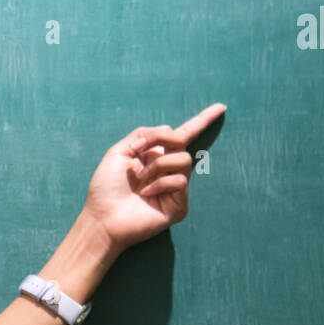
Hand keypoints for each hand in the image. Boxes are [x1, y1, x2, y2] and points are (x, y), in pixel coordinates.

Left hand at [82, 103, 226, 253]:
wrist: (102, 217)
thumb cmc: (106, 187)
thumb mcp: (119, 152)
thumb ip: (142, 135)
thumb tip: (169, 129)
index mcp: (154, 156)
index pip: (182, 136)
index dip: (202, 121)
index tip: (221, 107)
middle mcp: (167, 169)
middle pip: (181, 141)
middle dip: (160, 139)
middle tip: (138, 149)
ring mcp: (175, 187)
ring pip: (183, 160)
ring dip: (157, 165)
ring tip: (140, 178)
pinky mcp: (179, 204)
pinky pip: (180, 181)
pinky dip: (160, 183)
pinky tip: (145, 193)